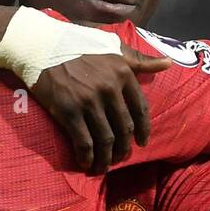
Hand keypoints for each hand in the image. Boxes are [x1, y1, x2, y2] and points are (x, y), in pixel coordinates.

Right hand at [31, 44, 169, 174]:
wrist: (42, 46)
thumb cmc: (78, 43)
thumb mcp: (112, 46)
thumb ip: (139, 59)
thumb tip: (168, 63)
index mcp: (123, 72)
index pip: (140, 109)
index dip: (143, 130)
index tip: (142, 142)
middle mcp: (109, 88)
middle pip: (124, 128)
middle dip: (124, 148)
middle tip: (121, 157)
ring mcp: (89, 102)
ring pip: (106, 139)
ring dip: (107, 158)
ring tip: (105, 166)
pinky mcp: (69, 112)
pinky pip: (84, 142)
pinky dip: (88, 156)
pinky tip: (87, 163)